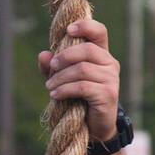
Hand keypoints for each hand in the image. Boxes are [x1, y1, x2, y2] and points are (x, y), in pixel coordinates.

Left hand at [38, 18, 119, 141]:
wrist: (94, 127)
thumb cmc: (79, 100)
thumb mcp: (64, 80)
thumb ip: (54, 68)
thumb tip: (43, 55)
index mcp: (102, 55)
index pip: (99, 32)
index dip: (85, 26)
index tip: (68, 30)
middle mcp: (110, 64)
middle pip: (87, 50)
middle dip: (65, 57)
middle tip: (51, 68)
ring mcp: (111, 79)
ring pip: (83, 69)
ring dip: (61, 77)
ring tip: (49, 87)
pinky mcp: (108, 94)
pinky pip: (83, 87)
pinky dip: (65, 90)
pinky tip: (55, 95)